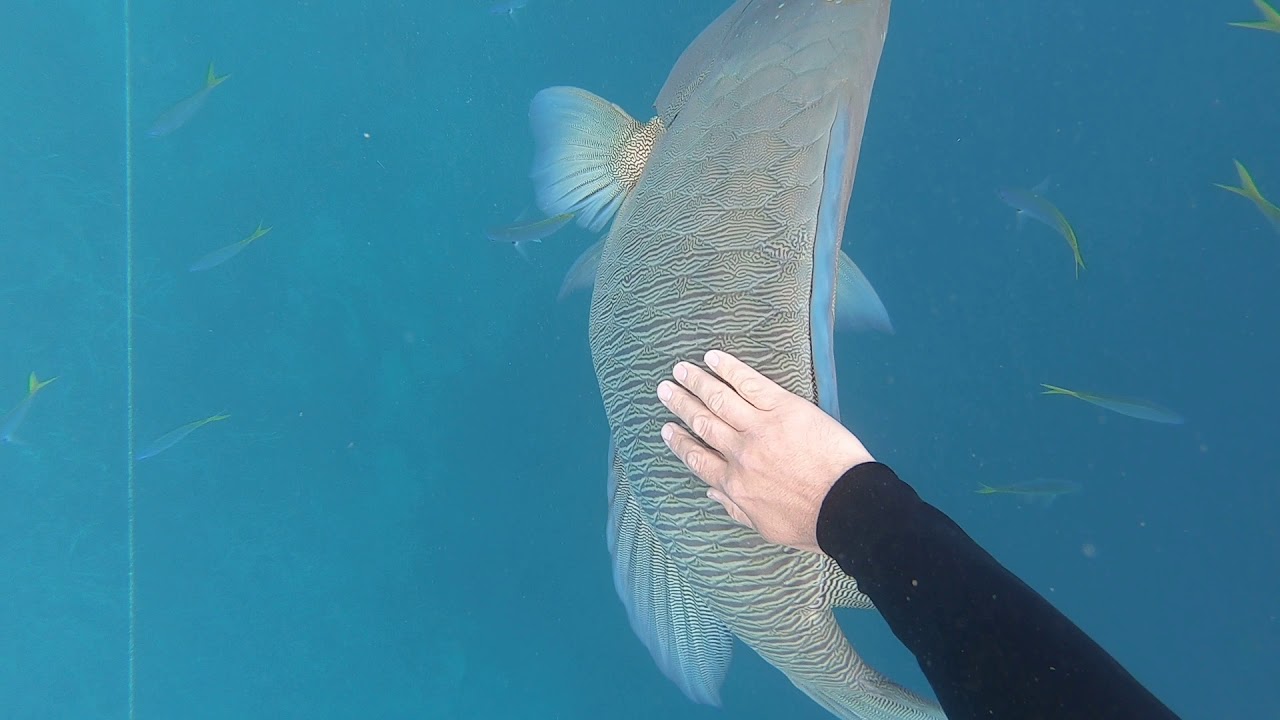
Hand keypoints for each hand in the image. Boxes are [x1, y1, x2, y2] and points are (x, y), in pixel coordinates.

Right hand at [656, 350, 873, 553]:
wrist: (846, 507)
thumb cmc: (811, 523)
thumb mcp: (766, 527)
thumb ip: (735, 508)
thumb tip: (712, 493)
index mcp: (735, 484)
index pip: (698, 458)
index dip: (679, 442)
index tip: (666, 429)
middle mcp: (739, 453)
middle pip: (703, 423)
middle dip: (681, 405)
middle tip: (665, 390)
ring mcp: (759, 428)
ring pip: (719, 399)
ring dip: (697, 382)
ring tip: (680, 369)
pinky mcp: (783, 408)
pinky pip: (750, 383)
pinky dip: (729, 369)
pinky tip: (713, 358)